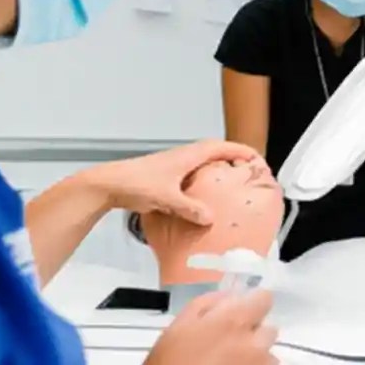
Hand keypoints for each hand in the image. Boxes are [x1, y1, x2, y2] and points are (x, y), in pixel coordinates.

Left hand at [87, 139, 259, 225]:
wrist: (108, 185)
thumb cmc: (135, 182)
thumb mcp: (167, 198)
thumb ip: (190, 208)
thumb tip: (209, 217)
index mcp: (188, 155)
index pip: (221, 147)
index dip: (240, 151)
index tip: (256, 159)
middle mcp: (182, 157)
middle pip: (214, 153)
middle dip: (232, 159)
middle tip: (246, 171)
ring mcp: (173, 167)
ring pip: (201, 165)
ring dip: (216, 170)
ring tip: (228, 185)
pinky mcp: (165, 178)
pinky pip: (190, 177)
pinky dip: (201, 183)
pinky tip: (201, 200)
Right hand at [146, 289, 276, 364]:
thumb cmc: (169, 364)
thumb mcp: (178, 327)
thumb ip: (207, 304)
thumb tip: (230, 295)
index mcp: (233, 322)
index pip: (264, 299)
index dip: (252, 305)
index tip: (240, 315)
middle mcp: (254, 343)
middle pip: (268, 330)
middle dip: (253, 335)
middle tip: (228, 347)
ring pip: (267, 355)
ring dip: (255, 357)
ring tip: (228, 364)